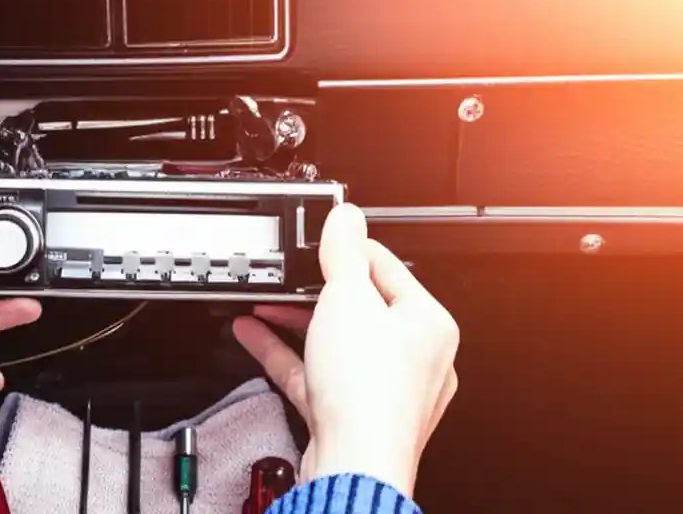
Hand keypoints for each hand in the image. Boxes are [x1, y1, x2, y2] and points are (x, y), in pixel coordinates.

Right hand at [232, 204, 457, 496]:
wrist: (352, 465)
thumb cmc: (368, 393)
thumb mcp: (348, 299)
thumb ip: (343, 253)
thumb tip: (346, 218)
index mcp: (428, 324)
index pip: (386, 268)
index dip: (348, 248)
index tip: (319, 237)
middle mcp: (414, 358)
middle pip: (360, 307)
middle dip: (314, 290)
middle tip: (286, 274)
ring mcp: (381, 390)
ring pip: (335, 342)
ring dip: (295, 319)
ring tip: (262, 301)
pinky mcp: (350, 413)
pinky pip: (315, 372)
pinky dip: (285, 352)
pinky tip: (254, 333)